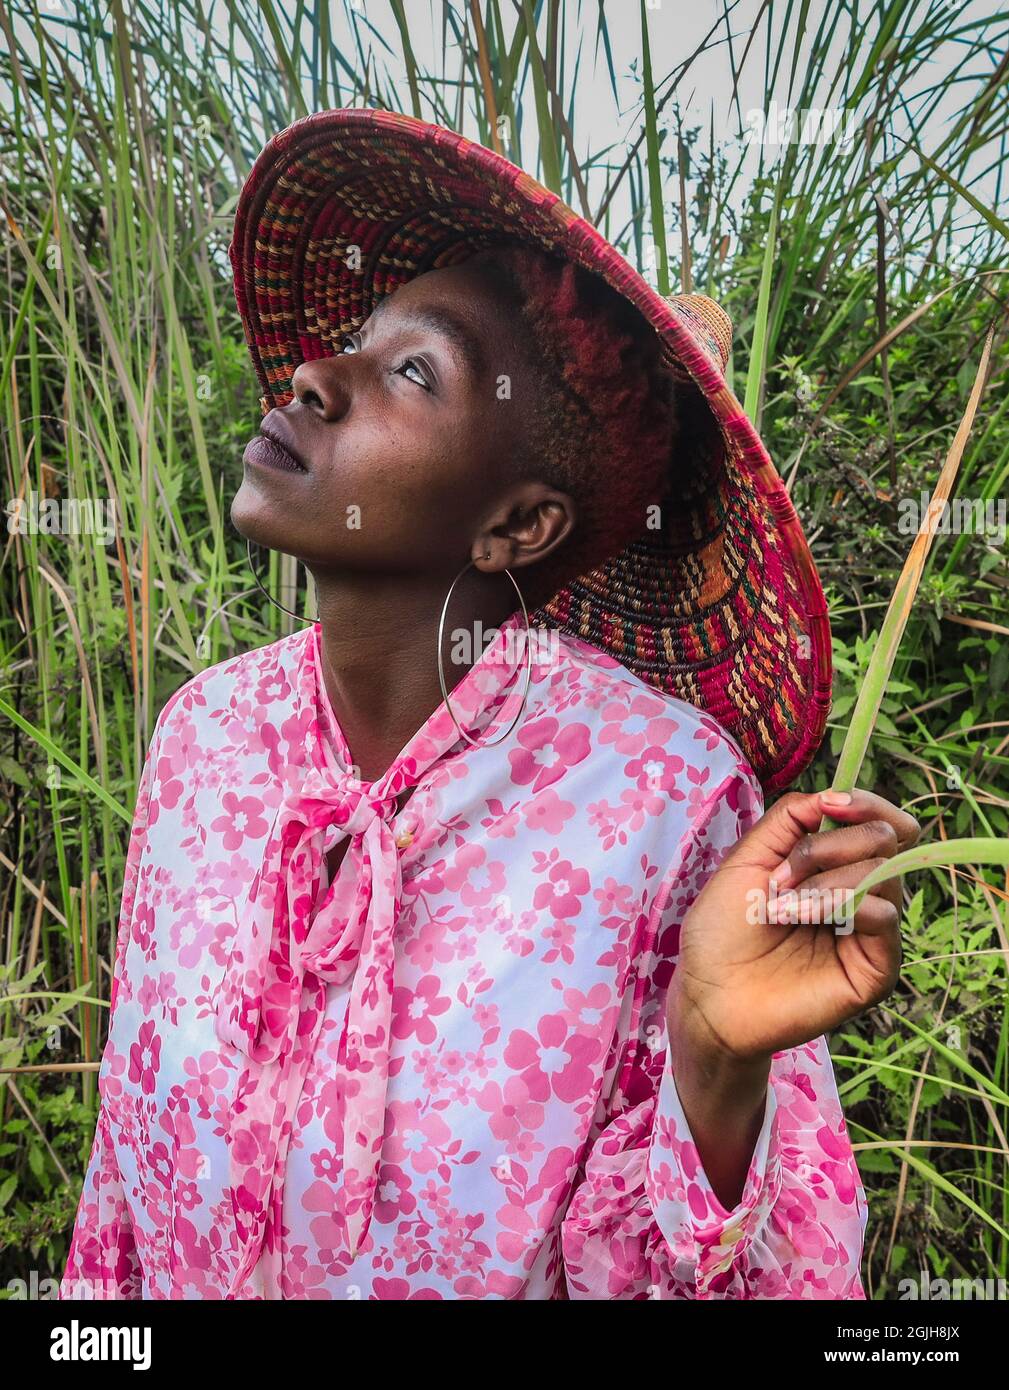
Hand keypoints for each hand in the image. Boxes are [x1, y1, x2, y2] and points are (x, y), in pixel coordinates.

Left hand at [665, 788, 920, 1067]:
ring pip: (884, 873)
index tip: (833, 805)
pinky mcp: (875, 969)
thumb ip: (791, 819)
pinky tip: (806, 918)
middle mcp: (860, 894)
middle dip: (830, 845)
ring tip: (781, 907)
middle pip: (886, 839)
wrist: (709, 994)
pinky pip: (886, 917)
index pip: (879, 823)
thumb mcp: (749, 858)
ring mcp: (871, 933)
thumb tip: (835, 795)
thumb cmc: (723, 931)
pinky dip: (845, 904)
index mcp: (835, 867)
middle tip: (781, 875)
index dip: (865, 804)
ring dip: (825, 880)